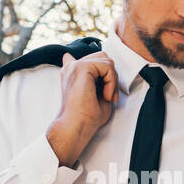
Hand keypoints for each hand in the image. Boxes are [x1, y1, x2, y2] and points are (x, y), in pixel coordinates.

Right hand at [46, 51, 118, 166]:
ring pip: (106, 61)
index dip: (106, 74)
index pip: (94, 59)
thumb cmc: (86, 117)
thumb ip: (101, 79)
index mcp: (72, 71)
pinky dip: (112, 82)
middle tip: (109, 96)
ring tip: (107, 96)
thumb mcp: (98, 93)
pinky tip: (105, 95)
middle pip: (103, 56)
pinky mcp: (81, 68)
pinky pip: (107, 66)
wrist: (76, 127)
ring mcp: (74, 65)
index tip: (105, 95)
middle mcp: (71, 66)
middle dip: (111, 75)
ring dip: (112, 80)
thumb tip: (107, 68)